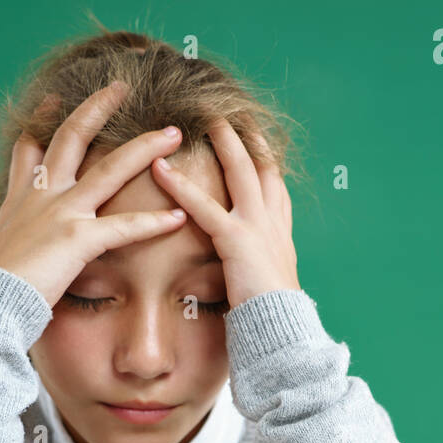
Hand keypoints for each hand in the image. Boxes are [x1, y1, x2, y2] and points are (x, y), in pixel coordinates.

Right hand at [0, 83, 188, 308]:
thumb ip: (12, 246)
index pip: (30, 151)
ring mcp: (61, 213)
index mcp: (20, 201)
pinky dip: (153, 222)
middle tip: (120, 87)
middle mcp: (41, 197)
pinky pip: (124, 227)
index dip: (42, 121)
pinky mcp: (77, 239)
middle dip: (97, 108)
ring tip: (171, 133)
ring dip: (144, 149)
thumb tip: (9, 258)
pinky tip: (177, 217)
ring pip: (109, 169)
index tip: (55, 99)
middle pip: (71, 137)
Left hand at [149, 118, 301, 308]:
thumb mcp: (270, 284)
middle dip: (247, 136)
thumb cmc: (274, 317)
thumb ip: (258, 266)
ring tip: (200, 121)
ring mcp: (257, 227)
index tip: (254, 138)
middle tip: (229, 112)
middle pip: (261, 166)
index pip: (274, 185)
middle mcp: (273, 222)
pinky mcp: (237, 240)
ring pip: (240, 171)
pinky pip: (204, 207)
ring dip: (222, 142)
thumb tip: (250, 268)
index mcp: (281, 233)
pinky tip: (161, 169)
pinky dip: (181, 186)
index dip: (264, 159)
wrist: (282, 330)